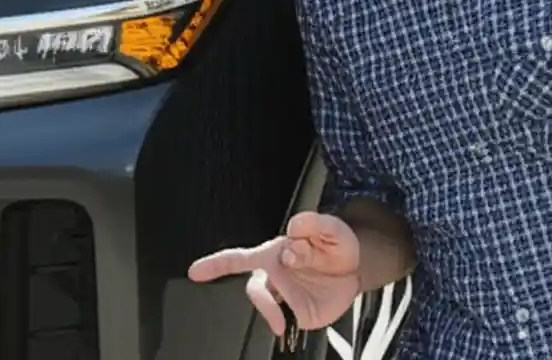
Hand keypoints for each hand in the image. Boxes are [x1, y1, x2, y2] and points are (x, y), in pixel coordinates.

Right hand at [188, 211, 362, 336]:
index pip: (238, 258)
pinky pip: (288, 322)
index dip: (215, 264)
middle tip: (280, 290)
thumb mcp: (331, 228)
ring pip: (268, 308)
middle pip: (254, 289)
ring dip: (273, 313)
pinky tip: (291, 326)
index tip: (194, 272)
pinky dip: (288, 326)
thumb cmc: (336, 246)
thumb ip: (313, 223)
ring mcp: (285, 298)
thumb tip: (293, 228)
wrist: (357, 270)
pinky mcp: (299, 315)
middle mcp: (274, 277)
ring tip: (284, 321)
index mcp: (274, 253)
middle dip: (262, 297)